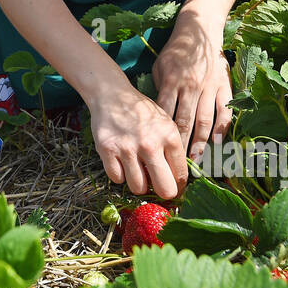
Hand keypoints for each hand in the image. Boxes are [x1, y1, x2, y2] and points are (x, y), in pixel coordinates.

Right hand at [86, 84, 188, 198]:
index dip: (178, 186)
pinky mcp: (107, 150)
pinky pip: (117, 179)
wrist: (112, 95)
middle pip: (164, 189)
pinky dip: (119, 175)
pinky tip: (122, 163)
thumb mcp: (165, 124)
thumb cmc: (141, 112)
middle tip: (158, 187)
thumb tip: (179, 179)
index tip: (174, 188)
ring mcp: (127, 148)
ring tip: (137, 171)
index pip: (181, 176)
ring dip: (138, 183)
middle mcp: (150, 144)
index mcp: (169, 136)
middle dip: (162, 192)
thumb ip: (173, 149)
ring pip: (138, 188)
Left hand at [152, 13, 234, 161]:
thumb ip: (158, 90)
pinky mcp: (223, 87)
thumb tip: (155, 117)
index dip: (162, 135)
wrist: (199, 31)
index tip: (158, 152)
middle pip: (184, 121)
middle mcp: (190, 86)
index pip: (165, 114)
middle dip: (180, 146)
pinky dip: (222, 128)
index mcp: (171, 81)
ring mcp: (208, 87)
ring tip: (196, 161)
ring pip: (204, 120)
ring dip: (200, 143)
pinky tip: (219, 144)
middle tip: (177, 166)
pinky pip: (224, 111)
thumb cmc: (175, 52)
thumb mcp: (159, 67)